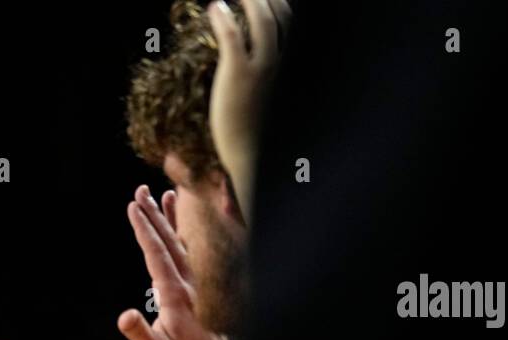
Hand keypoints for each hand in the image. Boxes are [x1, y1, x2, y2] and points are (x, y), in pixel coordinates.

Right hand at [118, 185, 242, 339]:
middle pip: (170, 242)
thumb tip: (124, 316)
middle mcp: (191, 285)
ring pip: (185, 245)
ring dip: (174, 220)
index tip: (133, 207)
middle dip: (154, 215)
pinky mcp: (203, 291)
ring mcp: (199, 286)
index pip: (157, 255)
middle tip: (140, 192)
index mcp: (176, 296)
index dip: (144, 230)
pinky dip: (187, 237)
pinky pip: (194, 256)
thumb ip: (139, 333)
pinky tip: (180, 228)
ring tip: (164, 194)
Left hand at [206, 0, 291, 222]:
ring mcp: (260, 68)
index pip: (291, 25)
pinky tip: (216, 8)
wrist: (247, 155)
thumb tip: (255, 62)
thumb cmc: (253, 130)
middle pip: (281, 16)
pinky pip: (232, 36)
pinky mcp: (237, 74)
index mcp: (287, 68)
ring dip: (251, 0)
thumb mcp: (265, 96)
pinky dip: (224, 17)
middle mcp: (279, 64)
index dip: (280, 6)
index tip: (268, 0)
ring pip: (262, 20)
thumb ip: (267, 74)